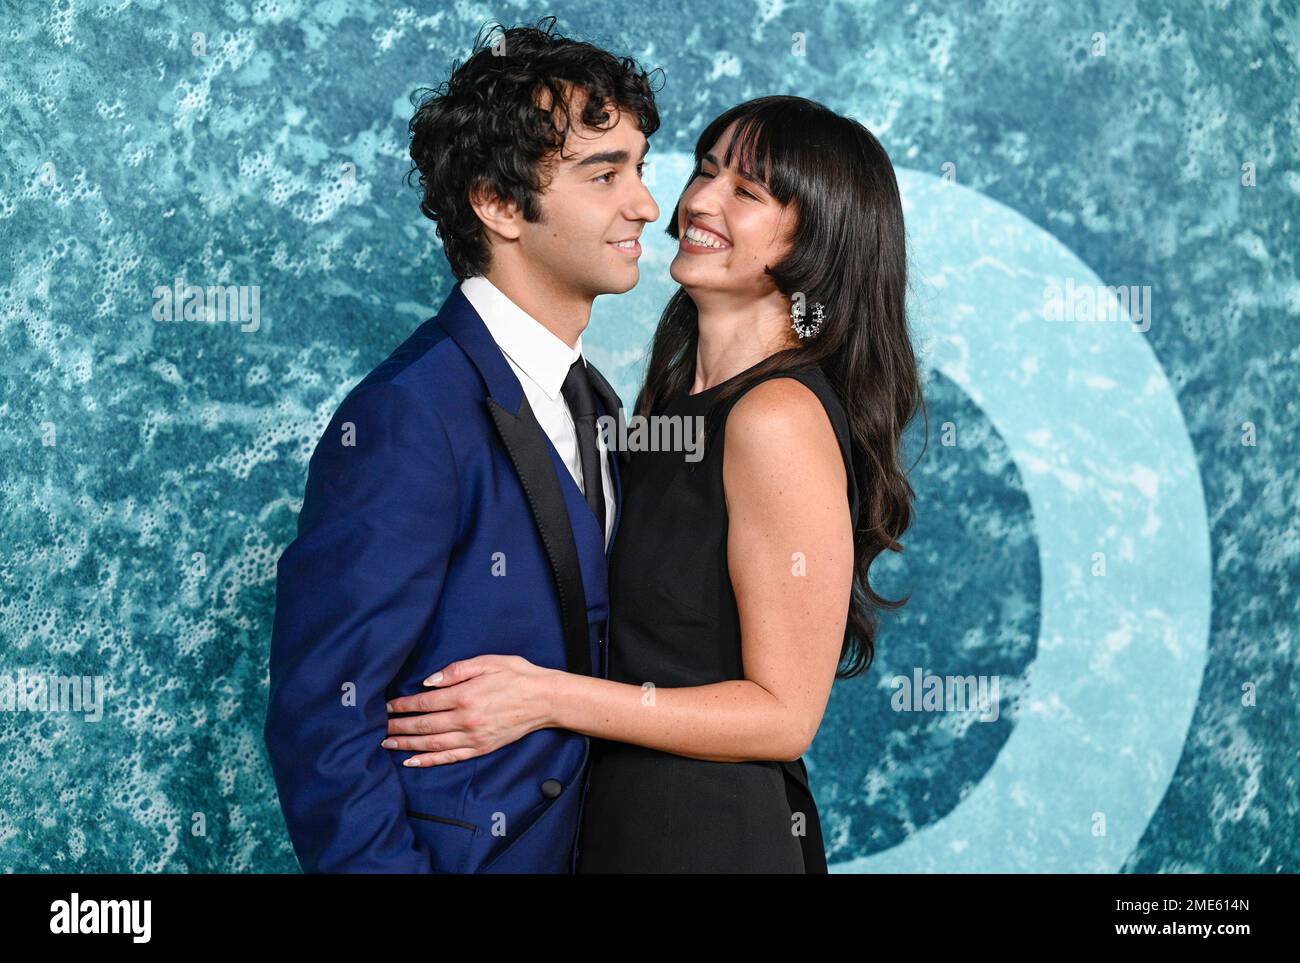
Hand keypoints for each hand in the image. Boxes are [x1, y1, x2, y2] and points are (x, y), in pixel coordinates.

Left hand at [382, 655, 556, 766]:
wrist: (545, 699)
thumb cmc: (518, 675)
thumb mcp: (488, 662)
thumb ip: (457, 670)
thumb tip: (429, 681)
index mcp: (465, 695)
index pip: (425, 702)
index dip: (403, 705)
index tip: (388, 706)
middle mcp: (466, 719)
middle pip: (424, 725)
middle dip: (399, 726)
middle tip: (378, 728)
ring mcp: (474, 737)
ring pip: (432, 743)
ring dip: (407, 744)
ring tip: (388, 744)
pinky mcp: (481, 748)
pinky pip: (450, 757)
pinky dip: (429, 761)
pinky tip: (412, 761)